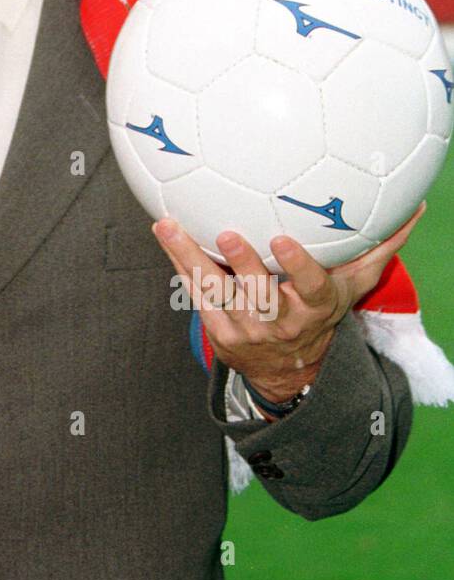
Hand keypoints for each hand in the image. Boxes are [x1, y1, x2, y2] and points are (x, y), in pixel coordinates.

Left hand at [151, 202, 425, 401]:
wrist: (287, 370)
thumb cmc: (320, 311)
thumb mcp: (352, 288)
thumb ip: (378, 250)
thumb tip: (414, 209)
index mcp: (313, 307)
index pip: (309, 288)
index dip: (297, 266)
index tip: (283, 240)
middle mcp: (278, 320)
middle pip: (258, 293)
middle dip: (243, 264)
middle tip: (226, 234)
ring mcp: (244, 326)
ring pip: (214, 290)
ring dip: (190, 256)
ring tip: (169, 226)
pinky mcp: (217, 328)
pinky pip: (195, 292)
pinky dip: (178, 261)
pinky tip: (165, 231)